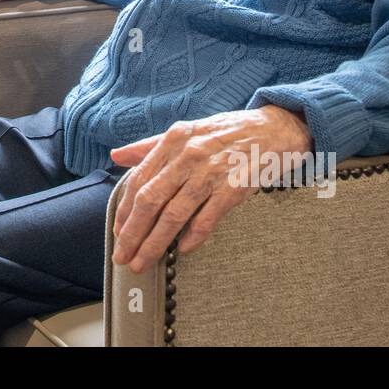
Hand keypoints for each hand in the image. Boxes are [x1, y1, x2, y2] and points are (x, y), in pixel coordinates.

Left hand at [109, 105, 312, 272]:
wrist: (273, 128)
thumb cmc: (225, 133)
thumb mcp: (186, 131)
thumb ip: (150, 145)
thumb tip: (116, 156)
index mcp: (172, 140)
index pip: (139, 180)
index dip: (125, 210)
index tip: (118, 232)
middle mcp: (188, 154)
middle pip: (151, 200)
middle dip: (133, 233)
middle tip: (122, 256)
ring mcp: (212, 170)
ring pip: (175, 213)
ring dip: (155, 242)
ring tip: (144, 261)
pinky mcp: (235, 186)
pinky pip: (208, 217)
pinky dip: (193, 237)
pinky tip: (182, 250)